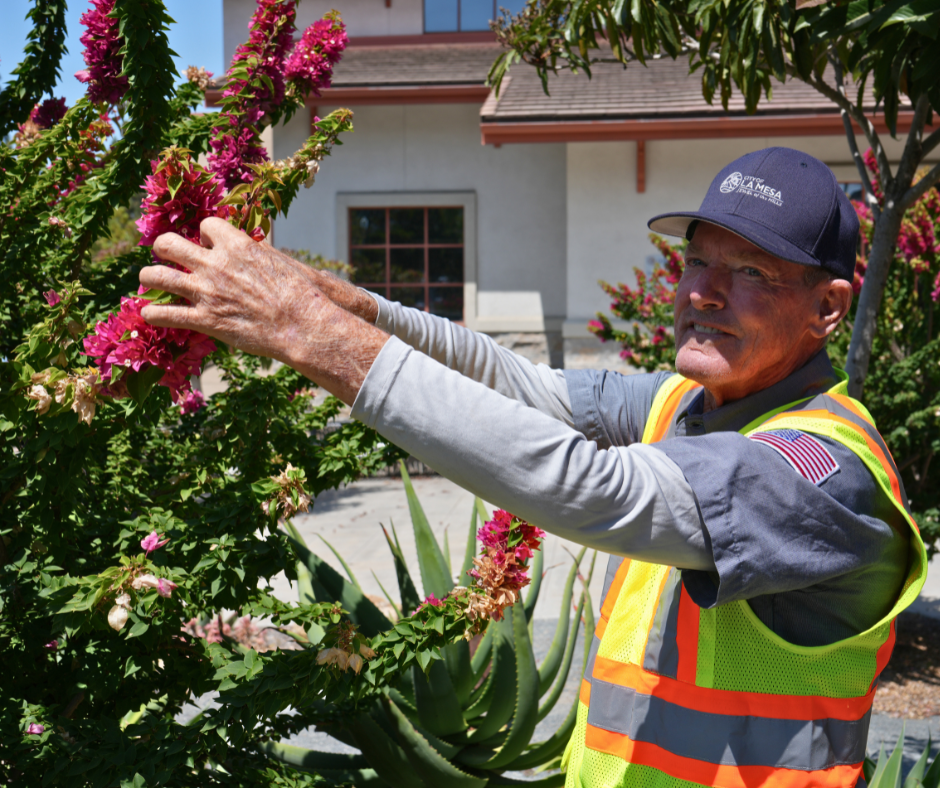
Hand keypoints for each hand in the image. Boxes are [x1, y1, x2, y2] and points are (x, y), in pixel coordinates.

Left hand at [139, 218, 387, 402]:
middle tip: (168, 255)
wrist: (302, 325)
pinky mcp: (205, 320)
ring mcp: (206, 293)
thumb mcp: (279, 261)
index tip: (210, 246)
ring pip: (157, 276)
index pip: (205, 226)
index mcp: (236, 245)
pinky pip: (164, 315)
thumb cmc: (299, 293)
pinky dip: (153, 314)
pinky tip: (151, 314)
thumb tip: (251, 244)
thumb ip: (256, 252)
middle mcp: (214, 265)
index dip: (206, 235)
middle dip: (164, 248)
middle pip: (168, 243)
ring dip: (149, 277)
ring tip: (150, 280)